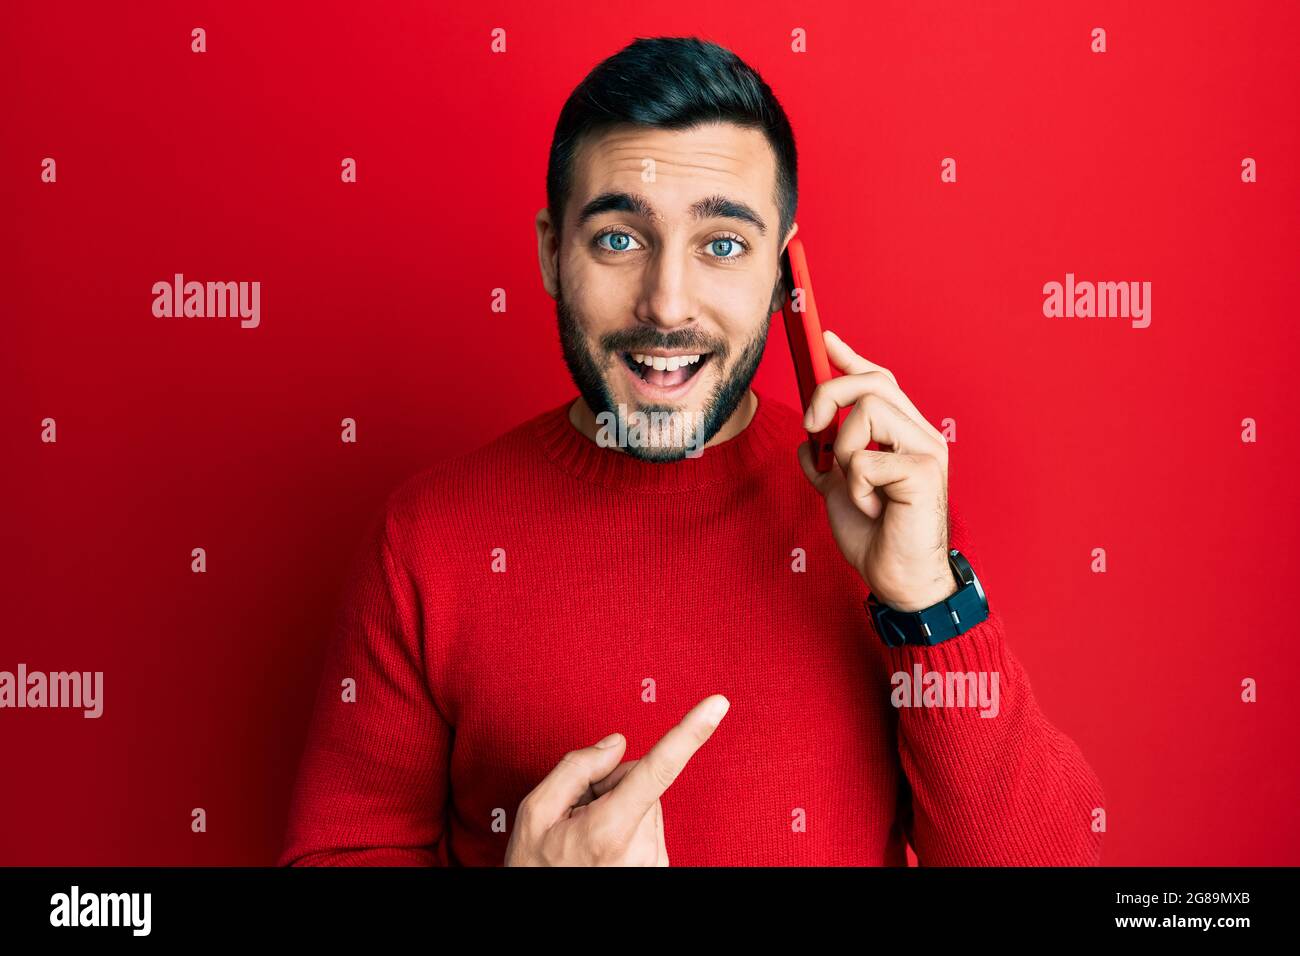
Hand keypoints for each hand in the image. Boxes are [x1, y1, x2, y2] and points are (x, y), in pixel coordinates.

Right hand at [503, 694, 729, 865]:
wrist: (544, 917)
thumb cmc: (534, 867)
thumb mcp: (535, 812)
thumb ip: (576, 767)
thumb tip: (616, 745)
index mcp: (609, 830)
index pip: (658, 768)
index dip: (690, 733)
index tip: (716, 706)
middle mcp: (640, 850)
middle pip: (641, 780)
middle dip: (611, 785)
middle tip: (578, 812)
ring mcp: (652, 863)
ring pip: (646, 802)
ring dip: (618, 807)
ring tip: (586, 834)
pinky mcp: (659, 868)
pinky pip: (650, 825)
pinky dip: (627, 826)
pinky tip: (601, 845)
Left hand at [798, 329, 955, 611]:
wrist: (896, 580)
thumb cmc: (876, 538)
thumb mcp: (839, 490)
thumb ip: (827, 462)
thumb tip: (807, 441)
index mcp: (903, 435)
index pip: (880, 381)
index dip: (851, 358)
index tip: (826, 339)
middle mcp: (921, 435)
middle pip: (874, 381)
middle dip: (831, 394)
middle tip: (811, 427)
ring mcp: (927, 451)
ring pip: (868, 410)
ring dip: (844, 450)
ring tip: (855, 486)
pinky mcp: (924, 472)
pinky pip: (865, 458)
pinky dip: (854, 485)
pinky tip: (872, 507)